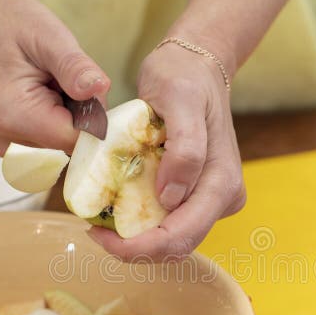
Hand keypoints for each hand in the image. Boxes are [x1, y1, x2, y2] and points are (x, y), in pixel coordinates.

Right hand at [0, 0, 109, 154]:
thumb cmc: (4, 24)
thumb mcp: (46, 36)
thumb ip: (74, 67)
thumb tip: (100, 89)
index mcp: (15, 117)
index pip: (77, 139)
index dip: (93, 114)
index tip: (84, 86)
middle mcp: (8, 139)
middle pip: (71, 142)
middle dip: (80, 111)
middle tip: (61, 77)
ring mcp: (8, 144)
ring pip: (64, 140)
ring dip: (68, 113)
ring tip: (48, 82)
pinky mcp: (13, 141)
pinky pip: (51, 137)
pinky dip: (57, 116)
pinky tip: (43, 93)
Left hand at [88, 42, 245, 261]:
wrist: (196, 67)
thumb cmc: (184, 77)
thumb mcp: (180, 100)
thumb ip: (185, 150)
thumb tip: (171, 198)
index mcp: (222, 184)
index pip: (180, 236)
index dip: (138, 247)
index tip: (97, 233)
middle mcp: (223, 199)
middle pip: (176, 246)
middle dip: (133, 247)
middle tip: (93, 230)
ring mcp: (212, 200)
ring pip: (172, 240)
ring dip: (135, 238)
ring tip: (102, 219)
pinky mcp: (198, 196)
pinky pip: (169, 223)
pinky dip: (141, 223)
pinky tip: (117, 206)